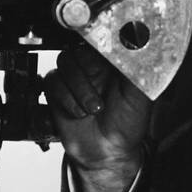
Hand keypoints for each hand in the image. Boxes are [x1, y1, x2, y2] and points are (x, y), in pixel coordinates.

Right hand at [44, 42, 150, 191]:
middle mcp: (92, 65)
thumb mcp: (139, 95)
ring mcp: (74, 77)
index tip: (99, 56)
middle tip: (100, 100)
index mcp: (112, 61)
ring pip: (64, 64)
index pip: (99, 38)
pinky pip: (52, 82)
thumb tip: (136, 43)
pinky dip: (65, 100)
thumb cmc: (127, 124)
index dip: (96, 45)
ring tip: (92, 109)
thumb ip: (136, 68)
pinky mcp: (58, 90)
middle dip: (87, 78)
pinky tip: (78, 112)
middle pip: (78, 50)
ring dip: (78, 92)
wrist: (107, 152)